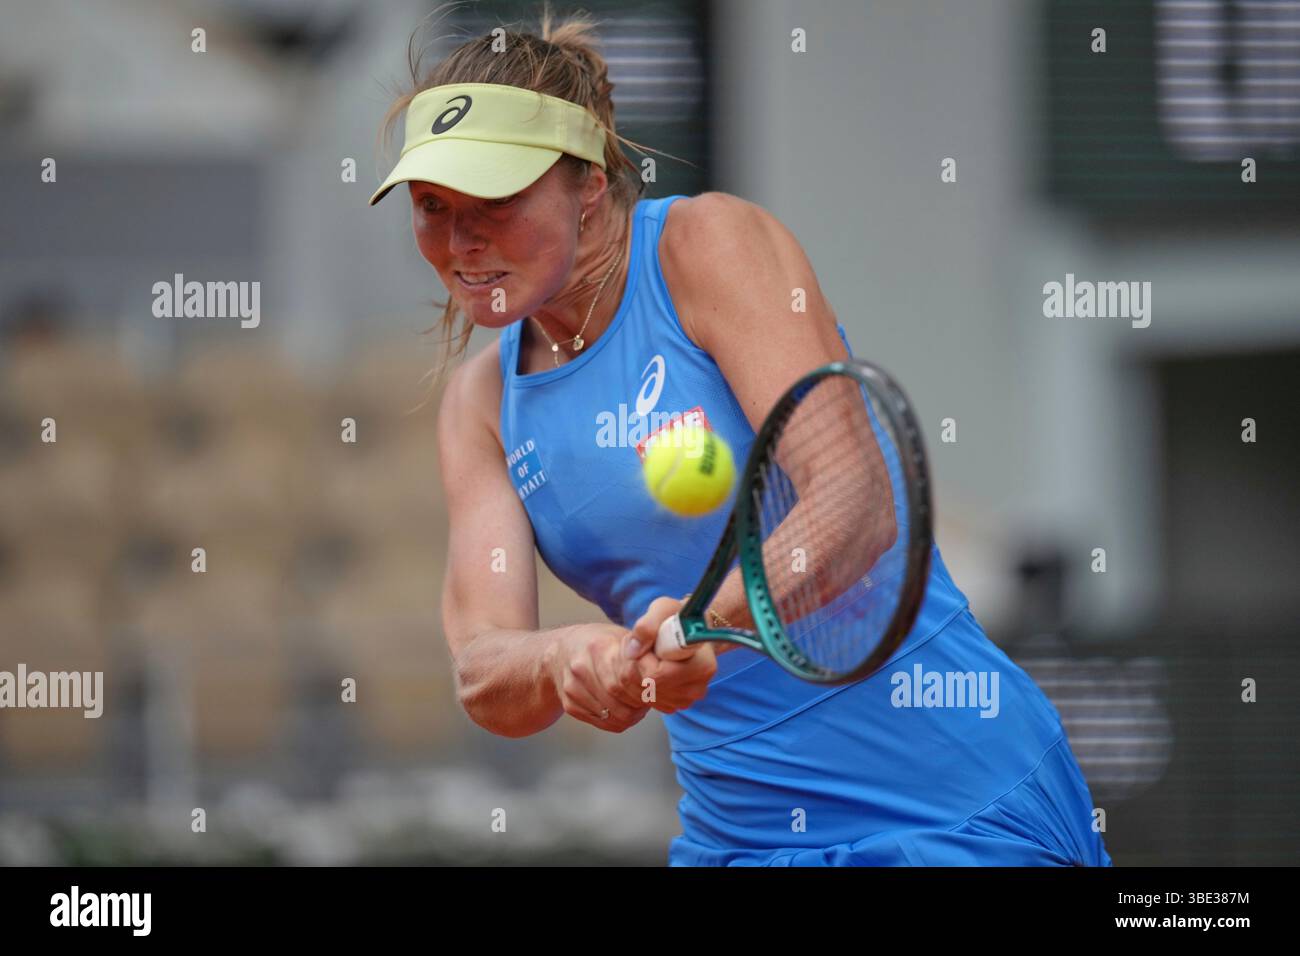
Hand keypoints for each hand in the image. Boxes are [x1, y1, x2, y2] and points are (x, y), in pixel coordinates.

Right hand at [546, 624, 650, 732]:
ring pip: (614, 716)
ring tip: (637, 701)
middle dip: (641, 703)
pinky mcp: (570, 706)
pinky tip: (622, 706)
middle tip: (650, 697)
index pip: (627, 680)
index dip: (646, 688)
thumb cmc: (595, 643)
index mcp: (598, 648)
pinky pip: (604, 724)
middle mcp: (581, 669)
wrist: (559, 652)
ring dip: (632, 714)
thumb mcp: (619, 636)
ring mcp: (573, 689)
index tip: (655, 687)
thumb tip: (668, 663)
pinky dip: (618, 720)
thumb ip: (640, 649)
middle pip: (621, 701)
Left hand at [625, 596, 716, 713]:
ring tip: (649, 653)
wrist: (689, 629)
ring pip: (645, 694)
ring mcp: (687, 699)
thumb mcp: (663, 609)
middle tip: (644, 646)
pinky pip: (647, 699)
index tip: (649, 643)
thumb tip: (634, 650)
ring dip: (638, 673)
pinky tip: (650, 666)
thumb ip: (647, 626)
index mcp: (703, 665)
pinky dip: (642, 683)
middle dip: (638, 664)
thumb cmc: (678, 617)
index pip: (657, 674)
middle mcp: (698, 687)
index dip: (644, 658)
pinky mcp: (675, 704)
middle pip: (649, 686)